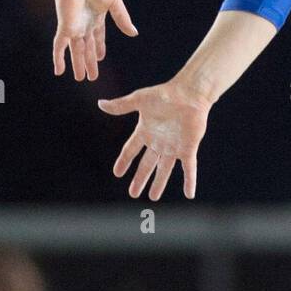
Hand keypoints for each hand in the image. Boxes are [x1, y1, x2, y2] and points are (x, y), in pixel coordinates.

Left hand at [52, 0, 136, 81]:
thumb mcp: (114, 1)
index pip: (97, 36)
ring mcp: (74, 27)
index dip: (99, 48)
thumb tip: (134, 33)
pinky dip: (59, 59)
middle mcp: (84, 23)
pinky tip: (58, 71)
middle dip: (89, 62)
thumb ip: (122, 18)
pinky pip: (60, 47)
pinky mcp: (65, 28)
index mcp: (96, 16)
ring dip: (78, 65)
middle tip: (91, 77)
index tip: (100, 58)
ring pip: (76, 50)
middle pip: (87, 47)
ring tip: (80, 78)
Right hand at [97, 80, 209, 199]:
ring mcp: (173, 146)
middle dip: (140, 179)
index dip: (124, 161)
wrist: (189, 93)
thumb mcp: (140, 100)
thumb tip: (100, 104)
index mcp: (146, 131)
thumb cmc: (165, 94)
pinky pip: (188, 168)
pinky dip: (189, 181)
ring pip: (164, 169)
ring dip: (159, 183)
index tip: (117, 173)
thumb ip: (121, 105)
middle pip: (147, 164)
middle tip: (133, 193)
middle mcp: (158, 142)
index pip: (131, 150)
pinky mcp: (188, 148)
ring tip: (153, 197)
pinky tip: (189, 194)